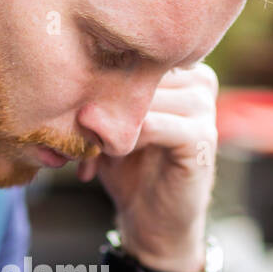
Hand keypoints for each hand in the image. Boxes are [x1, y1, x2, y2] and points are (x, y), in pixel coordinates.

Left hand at [77, 62, 218, 271]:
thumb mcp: (107, 123)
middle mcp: (198, 79)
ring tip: (92, 151)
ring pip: (142, 98)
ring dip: (110, 125)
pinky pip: (154, 125)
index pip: (133, 51)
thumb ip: (98, 94)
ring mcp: (204, 107)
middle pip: (137, 73)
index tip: (75, 109)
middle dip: (101, 104)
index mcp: (178, 67)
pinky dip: (125, 141)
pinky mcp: (202, 137)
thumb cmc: (127, 168)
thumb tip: (68, 72)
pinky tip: (111, 157)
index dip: (99, 77)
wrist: (151, 220)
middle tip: (76, 135)